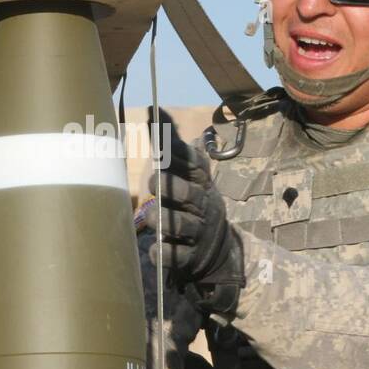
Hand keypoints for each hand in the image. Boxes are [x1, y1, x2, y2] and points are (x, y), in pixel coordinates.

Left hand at [147, 109, 243, 316]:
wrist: (216, 250)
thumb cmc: (192, 202)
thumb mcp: (188, 175)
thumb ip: (171, 146)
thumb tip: (154, 111)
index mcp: (203, 182)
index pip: (195, 162)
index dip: (178, 152)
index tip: (159, 144)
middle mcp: (204, 204)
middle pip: (189, 193)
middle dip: (170, 186)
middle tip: (154, 181)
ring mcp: (198, 232)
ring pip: (180, 224)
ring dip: (163, 219)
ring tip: (151, 217)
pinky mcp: (190, 257)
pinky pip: (175, 255)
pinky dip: (162, 252)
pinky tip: (154, 248)